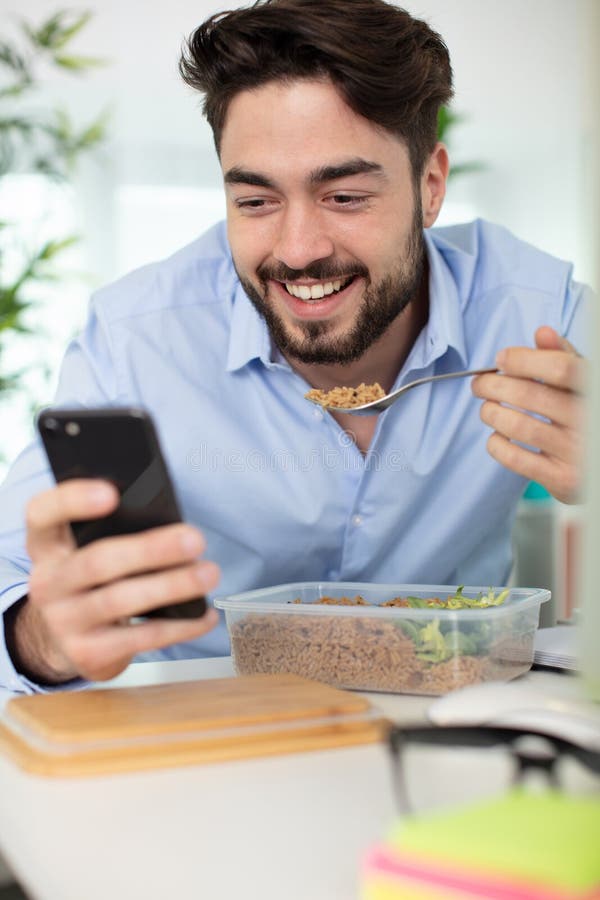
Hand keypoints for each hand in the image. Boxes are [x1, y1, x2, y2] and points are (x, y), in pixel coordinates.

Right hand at [13, 479, 219, 682]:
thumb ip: (112, 532)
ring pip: (120, 601)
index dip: (73, 500)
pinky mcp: (88, 653)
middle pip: (97, 561)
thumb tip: (174, 528)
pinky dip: (180, 626)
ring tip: (208, 574)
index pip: (42, 514)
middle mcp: (48, 582)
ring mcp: (64, 621)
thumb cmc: (90, 581)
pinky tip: (203, 615)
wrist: (62, 642)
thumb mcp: (84, 551)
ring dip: (172, 586)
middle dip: (151, 549)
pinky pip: (141, 637)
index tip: (111, 493)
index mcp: (47, 545)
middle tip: (195, 540)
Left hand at [471, 325, 585, 502]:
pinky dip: (497, 444)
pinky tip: (497, 436)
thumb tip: (542, 333)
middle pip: (531, 395)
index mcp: (595, 390)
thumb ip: (564, 357)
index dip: (524, 359)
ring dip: (491, 413)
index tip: (502, 359)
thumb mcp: (583, 382)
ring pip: (518, 426)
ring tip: (487, 409)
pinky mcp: (563, 479)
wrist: (599, 467)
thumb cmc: (586, 415)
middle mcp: (590, 420)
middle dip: (494, 385)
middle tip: (479, 384)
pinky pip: (516, 459)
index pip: (560, 367)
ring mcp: (578, 453)